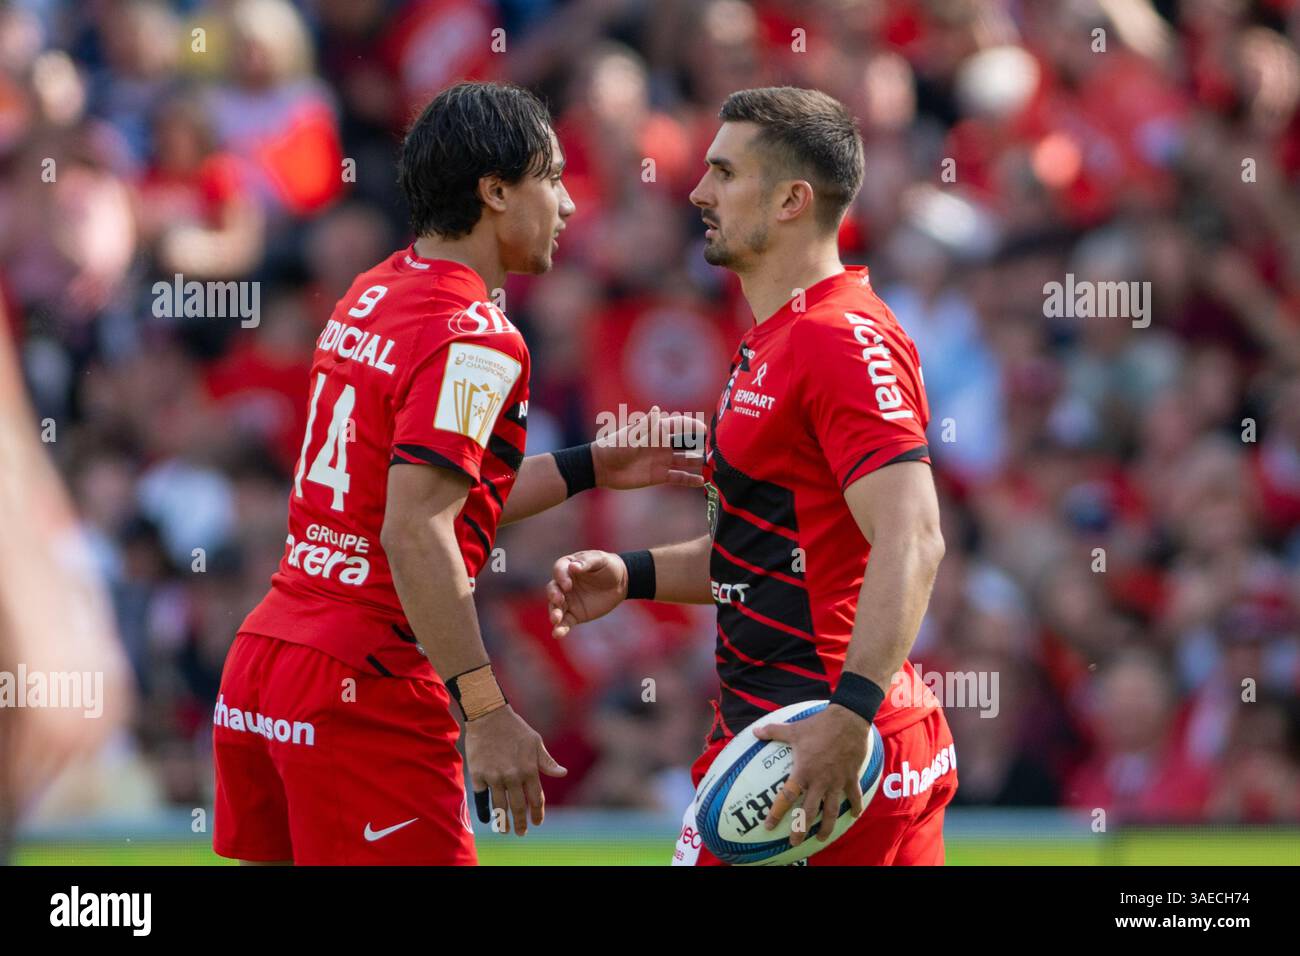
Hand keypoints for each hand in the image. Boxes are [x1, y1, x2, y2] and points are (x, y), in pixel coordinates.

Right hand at [464, 705, 566, 835]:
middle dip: (521, 823)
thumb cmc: (515, 728)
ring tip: (505, 830)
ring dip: (503, 822)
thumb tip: (563, 773)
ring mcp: (494, 776)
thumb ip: (547, 762)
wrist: (488, 716)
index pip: (536, 799)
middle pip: (518, 807)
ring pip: (500, 806)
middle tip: (521, 832)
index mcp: (529, 769)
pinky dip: (484, 811)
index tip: (537, 822)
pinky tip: (487, 819)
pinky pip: (482, 798)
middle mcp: (513, 776)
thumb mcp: (536, 742)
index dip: (537, 813)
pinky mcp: (478, 775)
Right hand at [547, 550, 626, 637]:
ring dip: (554, 613)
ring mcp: (567, 601)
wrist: (620, 583)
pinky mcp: (574, 615)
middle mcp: (563, 584)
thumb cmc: (608, 566)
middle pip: (553, 589)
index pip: (559, 570)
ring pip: (555, 607)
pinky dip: (560, 629)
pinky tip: (557, 634)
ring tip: (555, 620)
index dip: (562, 578)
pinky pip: (565, 622)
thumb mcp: (601, 559)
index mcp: (568, 567)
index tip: (568, 585)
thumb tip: (573, 567)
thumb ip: (587, 562)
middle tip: (559, 600)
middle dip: (553, 595)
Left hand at [591, 405, 705, 489]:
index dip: (693, 427)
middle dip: (701, 445)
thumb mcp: (631, 435)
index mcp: (657, 431)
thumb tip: (656, 409)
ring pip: (686, 460)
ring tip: (713, 465)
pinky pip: (679, 477)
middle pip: (687, 443)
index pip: (680, 426)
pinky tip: (702, 481)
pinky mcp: (659, 476)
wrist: (602, 468)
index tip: (707, 431)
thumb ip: (646, 425)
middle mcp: (663, 445)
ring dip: (699, 462)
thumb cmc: (615, 446)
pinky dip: (690, 480)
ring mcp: (662, 461)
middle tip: (716, 449)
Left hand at [754, 705, 870, 846]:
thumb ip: (774, 732)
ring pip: (832, 811)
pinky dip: (855, 807)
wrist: (848, 721)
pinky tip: (854, 816)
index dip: (777, 813)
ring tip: (821, 838)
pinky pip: (854, 796)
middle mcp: (820, 781)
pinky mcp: (851, 778)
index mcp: (804, 771)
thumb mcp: (794, 729)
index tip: (769, 826)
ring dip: (826, 826)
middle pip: (809, 811)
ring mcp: (837, 781)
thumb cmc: (819, 725)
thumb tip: (755, 731)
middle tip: (795, 842)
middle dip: (801, 829)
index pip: (787, 797)